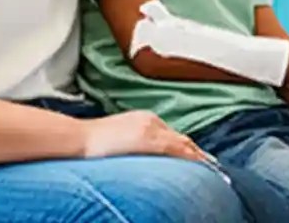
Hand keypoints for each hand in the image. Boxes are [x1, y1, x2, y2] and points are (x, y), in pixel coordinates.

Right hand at [80, 110, 208, 162]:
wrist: (77, 139)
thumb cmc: (89, 143)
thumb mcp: (117, 139)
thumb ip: (132, 144)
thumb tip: (137, 157)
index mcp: (144, 120)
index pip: (171, 134)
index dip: (185, 148)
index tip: (196, 157)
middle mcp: (150, 121)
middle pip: (180, 137)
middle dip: (196, 152)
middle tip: (211, 165)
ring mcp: (150, 129)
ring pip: (182, 143)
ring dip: (197, 156)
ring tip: (211, 168)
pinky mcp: (148, 139)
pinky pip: (176, 149)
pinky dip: (190, 157)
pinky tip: (199, 166)